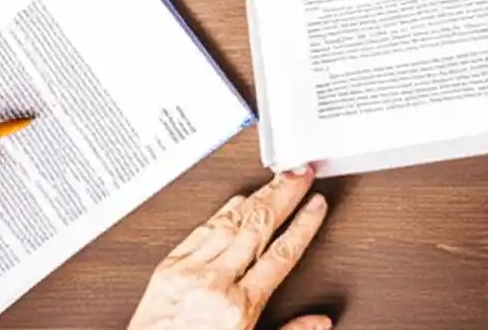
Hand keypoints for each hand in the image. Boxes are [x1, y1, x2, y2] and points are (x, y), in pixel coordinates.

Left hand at [127, 168, 329, 329]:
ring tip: (276, 178)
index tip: (316, 204)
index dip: (303, 225)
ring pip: (230, 222)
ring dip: (257, 196)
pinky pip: (200, 230)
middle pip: (258, 227)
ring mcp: (189, 271)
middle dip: (284, 195)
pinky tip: (238, 200)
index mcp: (239, 306)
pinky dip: (222, 211)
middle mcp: (214, 283)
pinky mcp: (168, 267)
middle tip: (301, 173)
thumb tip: (320, 322)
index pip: (281, 254)